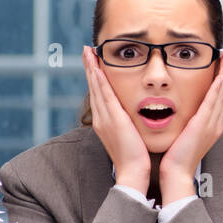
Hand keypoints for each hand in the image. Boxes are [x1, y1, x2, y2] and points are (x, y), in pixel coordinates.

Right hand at [82, 46, 149, 191]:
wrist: (134, 172)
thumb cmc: (136, 158)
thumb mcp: (130, 136)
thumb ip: (129, 124)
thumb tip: (134, 115)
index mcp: (104, 122)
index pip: (99, 94)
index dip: (95, 77)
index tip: (93, 62)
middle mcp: (101, 119)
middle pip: (93, 87)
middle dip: (90, 68)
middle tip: (86, 50)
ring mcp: (104, 119)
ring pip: (96, 88)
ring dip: (92, 68)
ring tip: (88, 52)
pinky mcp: (113, 119)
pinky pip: (104, 95)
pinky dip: (99, 80)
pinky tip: (96, 67)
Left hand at [159, 50, 222, 193]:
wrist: (176, 173)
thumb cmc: (174, 157)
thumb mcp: (183, 135)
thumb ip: (185, 122)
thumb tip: (180, 112)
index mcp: (210, 126)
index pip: (218, 98)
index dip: (221, 80)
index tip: (221, 65)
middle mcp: (215, 123)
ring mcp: (212, 124)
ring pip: (221, 93)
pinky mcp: (204, 124)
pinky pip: (213, 101)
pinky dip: (218, 86)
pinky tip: (221, 74)